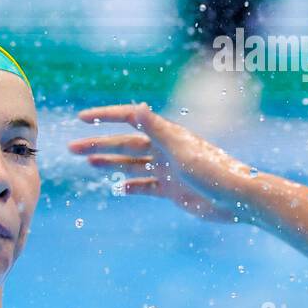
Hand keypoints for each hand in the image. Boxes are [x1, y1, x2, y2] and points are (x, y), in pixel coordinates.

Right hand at [68, 103, 252, 222]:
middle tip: (71, 148)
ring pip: (132, 164)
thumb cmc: (211, 170)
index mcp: (165, 135)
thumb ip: (156, 128)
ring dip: (110, 163)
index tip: (81, 118)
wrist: (236, 199)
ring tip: (88, 163)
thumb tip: (137, 107)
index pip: (129, 120)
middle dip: (98, 145)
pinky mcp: (172, 190)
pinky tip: (119, 189)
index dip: (104, 117)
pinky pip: (146, 187)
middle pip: (124, 144)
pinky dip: (132, 187)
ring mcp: (167, 170)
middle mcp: (164, 150)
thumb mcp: (180, 148)